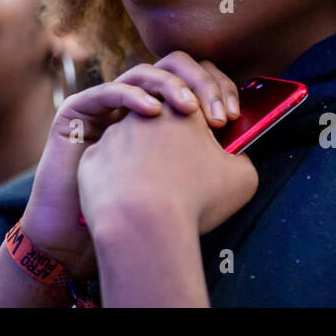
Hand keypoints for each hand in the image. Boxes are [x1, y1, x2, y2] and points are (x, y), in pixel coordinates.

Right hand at [20, 53, 240, 280]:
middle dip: (201, 82)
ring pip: (145, 72)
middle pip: (175, 66)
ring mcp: (109, 104)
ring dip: (172, 86)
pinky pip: (109, 91)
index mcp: (169, 114)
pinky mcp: (80, 111)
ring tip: (190, 110)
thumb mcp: (207, 184)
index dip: (219, 89)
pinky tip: (153, 113)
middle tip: (216, 114)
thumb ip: (228, 159)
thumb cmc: (159, 215)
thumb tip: (246, 139)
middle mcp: (140, 102)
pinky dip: (134, 96)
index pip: (198, 80)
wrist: (109, 239)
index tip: (233, 115)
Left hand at [77, 101, 258, 240]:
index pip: (194, 110)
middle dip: (170, 149)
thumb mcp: (242, 179)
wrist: (143, 225)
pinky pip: (110, 166)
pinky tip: (130, 202)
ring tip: (154, 196)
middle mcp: (144, 114)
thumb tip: (236, 159)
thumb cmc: (194, 200)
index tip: (206, 158)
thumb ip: (241, 159)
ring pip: (133, 145)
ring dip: (144, 164)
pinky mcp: (94, 158)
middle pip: (161, 125)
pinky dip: (120, 180)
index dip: (202, 134)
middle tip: (180, 179)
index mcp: (182, 112)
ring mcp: (114, 135)